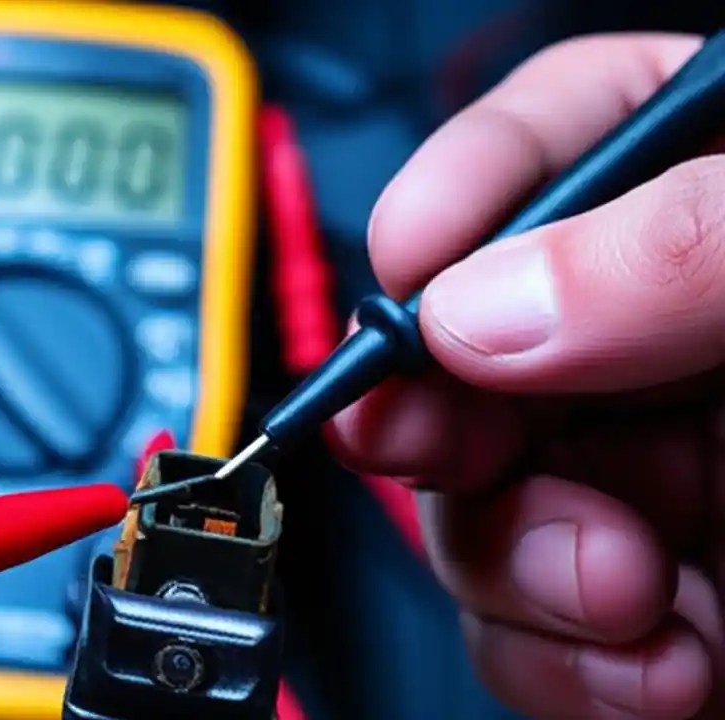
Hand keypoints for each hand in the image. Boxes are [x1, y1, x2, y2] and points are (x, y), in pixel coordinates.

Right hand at [329, 33, 724, 718]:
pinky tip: (662, 662)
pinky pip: (536, 632)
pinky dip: (565, 668)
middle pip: (460, 355)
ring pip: (472, 511)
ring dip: (518, 571)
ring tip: (630, 591)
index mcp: (709, 201)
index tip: (408, 275)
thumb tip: (494, 306)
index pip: (540, 145)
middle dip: (447, 427)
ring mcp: (654, 471)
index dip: (449, 203)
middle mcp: (661, 336)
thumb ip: (691, 243)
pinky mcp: (659, 600)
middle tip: (461, 457)